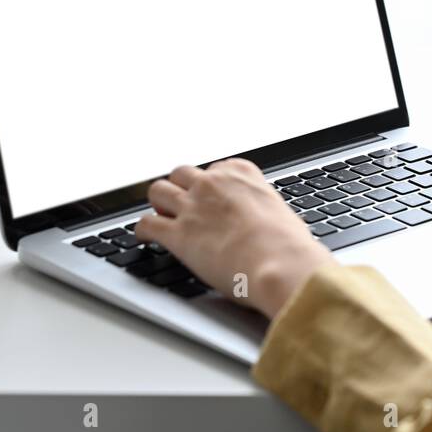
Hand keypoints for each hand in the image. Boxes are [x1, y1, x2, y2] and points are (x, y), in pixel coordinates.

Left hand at [135, 158, 335, 318]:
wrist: (280, 264)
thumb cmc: (288, 245)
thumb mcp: (281, 212)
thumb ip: (263, 209)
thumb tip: (263, 222)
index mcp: (242, 174)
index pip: (217, 168)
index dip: (211, 184)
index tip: (211, 195)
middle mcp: (213, 184)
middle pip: (182, 173)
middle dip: (180, 188)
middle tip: (182, 204)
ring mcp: (192, 206)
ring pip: (158, 190)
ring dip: (158, 203)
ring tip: (161, 216)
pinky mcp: (177, 234)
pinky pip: (147, 223)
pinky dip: (143, 230)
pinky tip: (146, 237)